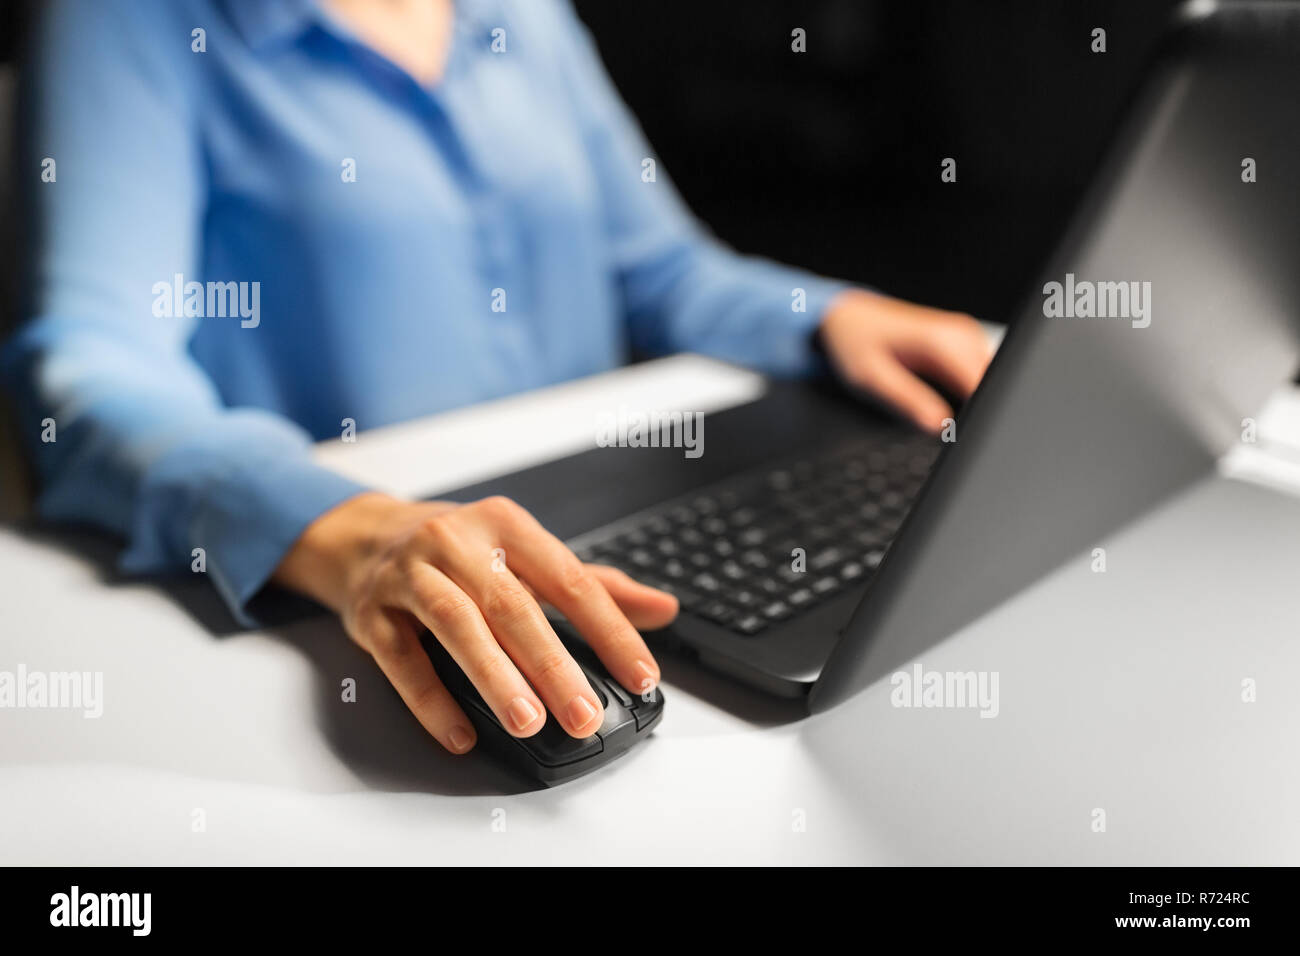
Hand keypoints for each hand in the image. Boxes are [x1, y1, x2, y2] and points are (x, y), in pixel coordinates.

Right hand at [273, 493, 677, 753]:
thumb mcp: (526, 554)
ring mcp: (411, 575)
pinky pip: (403, 658)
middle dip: (553, 665)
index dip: (610, 630)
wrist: (366, 536)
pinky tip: (460, 733)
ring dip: (495, 676)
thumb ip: (596, 585)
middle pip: (513, 606)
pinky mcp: (373, 612)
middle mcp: (459, 542)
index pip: (570, 579)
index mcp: (508, 526)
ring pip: (457, 624)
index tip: (641, 675)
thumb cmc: (461, 552)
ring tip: (528, 721)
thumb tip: (664, 610)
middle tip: (584, 714)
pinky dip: (431, 700)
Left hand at [819, 288, 994, 432]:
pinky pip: (979, 375)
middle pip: (992, 384)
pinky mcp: (964, 344)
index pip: (981, 385)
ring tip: (938, 413)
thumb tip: (939, 425)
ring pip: (989, 382)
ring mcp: (965, 336)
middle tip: (946, 431)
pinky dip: (969, 393)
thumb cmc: (856, 341)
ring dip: (974, 403)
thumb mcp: (872, 377)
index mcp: (942, 340)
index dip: (979, 417)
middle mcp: (960, 334)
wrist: (850, 317)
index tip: (963, 437)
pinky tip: (945, 401)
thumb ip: (908, 400)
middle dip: (978, 412)